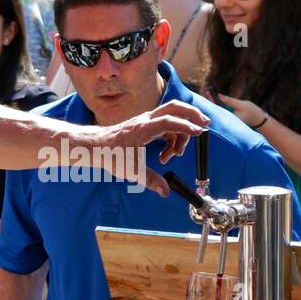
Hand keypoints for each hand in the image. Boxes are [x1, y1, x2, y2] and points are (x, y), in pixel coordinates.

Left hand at [92, 102, 208, 195]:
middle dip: (192, 114)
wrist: (96, 147)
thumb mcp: (132, 170)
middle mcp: (147, 120)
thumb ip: (151, 180)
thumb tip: (166, 192)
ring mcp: (147, 121)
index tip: (199, 131)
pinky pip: (167, 126)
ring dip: (180, 135)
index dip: (186, 126)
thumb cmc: (111, 155)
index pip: (169, 121)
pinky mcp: (146, 125)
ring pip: (172, 117)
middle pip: (174, 107)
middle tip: (204, 124)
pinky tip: (166, 154)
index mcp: (144, 128)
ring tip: (174, 155)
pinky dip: (172, 137)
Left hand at [213, 92, 264, 127]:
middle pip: (217, 110)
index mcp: (228, 119)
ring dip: (216, 102)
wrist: (261, 120)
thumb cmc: (253, 112)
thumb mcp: (241, 105)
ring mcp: (229, 120)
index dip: (212, 100)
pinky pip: (224, 111)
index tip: (208, 92)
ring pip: (220, 110)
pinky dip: (221, 105)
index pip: (217, 109)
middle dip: (212, 101)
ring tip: (211, 93)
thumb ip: (230, 101)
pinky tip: (218, 100)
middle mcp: (227, 121)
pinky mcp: (232, 118)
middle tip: (207, 91)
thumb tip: (219, 96)